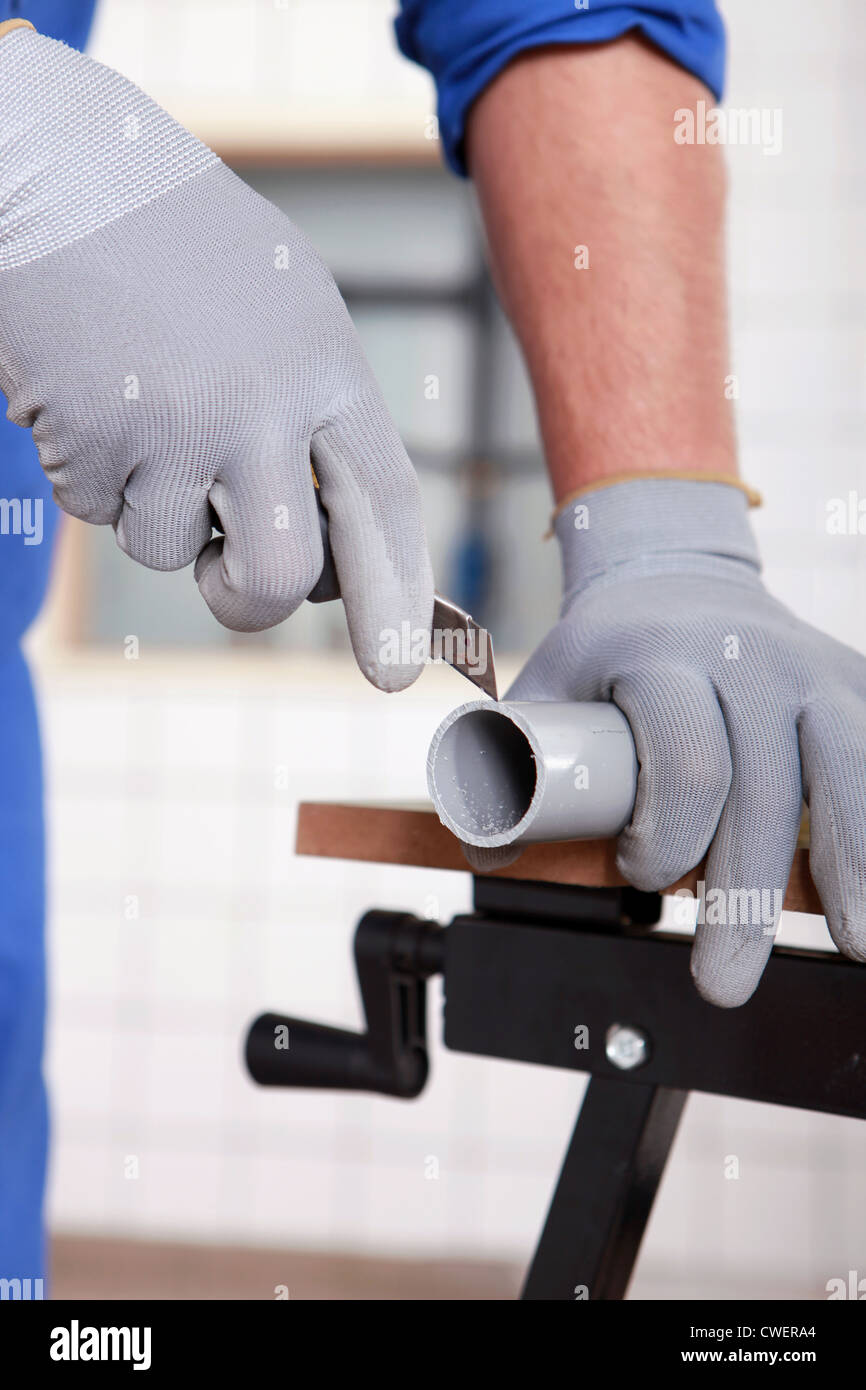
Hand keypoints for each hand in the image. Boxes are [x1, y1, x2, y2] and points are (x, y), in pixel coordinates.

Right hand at [0, 27, 431, 689]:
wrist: (58, 172)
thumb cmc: (180, 248)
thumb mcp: (286, 311)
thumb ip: (316, 423)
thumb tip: (323, 565)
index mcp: (323, 369)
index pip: (381, 507)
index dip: (394, 599)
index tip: (395, 672)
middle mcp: (258, 408)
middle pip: (279, 576)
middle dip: (250, 602)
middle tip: (229, 582)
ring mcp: (170, 426)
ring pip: (169, 551)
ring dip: (151, 504)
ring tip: (140, 401)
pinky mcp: (89, 438)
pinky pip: (97, 511)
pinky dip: (94, 470)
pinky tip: (94, 389)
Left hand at [495, 479, 865, 1006]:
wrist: (679, 574)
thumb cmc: (613, 651)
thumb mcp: (551, 686)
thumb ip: (516, 764)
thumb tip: (493, 857)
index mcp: (661, 655)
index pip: (686, 759)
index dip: (667, 837)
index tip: (638, 877)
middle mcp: (748, 656)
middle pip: (764, 791)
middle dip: (744, 900)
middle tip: (723, 980)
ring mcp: (811, 668)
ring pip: (846, 773)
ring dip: (852, 868)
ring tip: (853, 943)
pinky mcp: (852, 683)